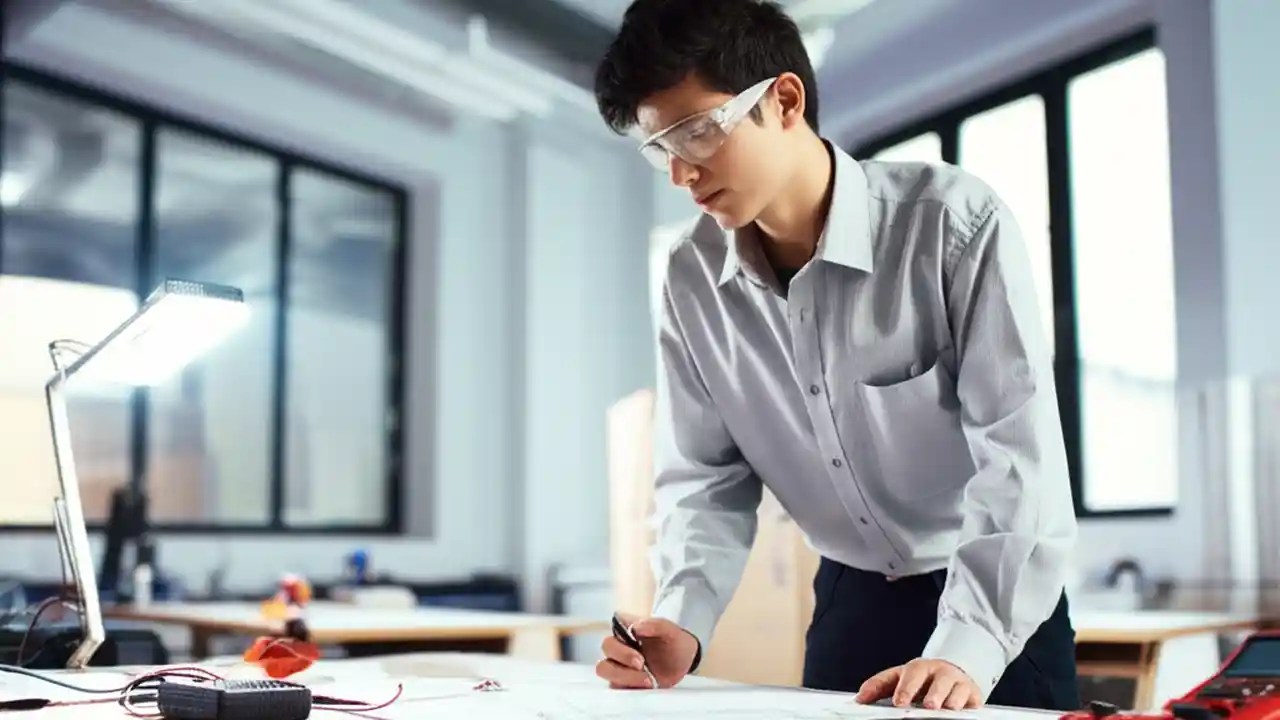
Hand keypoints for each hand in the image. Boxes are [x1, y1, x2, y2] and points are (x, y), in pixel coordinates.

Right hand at [595, 613, 698, 689]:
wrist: (684, 662)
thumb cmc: (675, 642)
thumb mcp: (671, 631)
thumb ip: (655, 625)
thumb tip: (635, 627)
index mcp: (629, 627)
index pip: (614, 623)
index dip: (620, 631)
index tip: (635, 638)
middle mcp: (620, 643)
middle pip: (607, 646)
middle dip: (622, 656)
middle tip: (641, 663)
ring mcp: (619, 663)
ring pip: (605, 668)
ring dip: (624, 675)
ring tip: (646, 679)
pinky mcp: (623, 680)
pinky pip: (615, 685)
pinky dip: (628, 686)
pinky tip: (645, 685)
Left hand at [856, 658, 980, 709]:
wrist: (953, 674)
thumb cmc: (922, 680)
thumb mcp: (900, 679)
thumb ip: (879, 686)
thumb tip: (859, 698)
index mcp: (918, 668)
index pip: (910, 674)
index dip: (904, 687)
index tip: (898, 702)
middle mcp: (939, 673)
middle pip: (937, 680)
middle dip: (931, 693)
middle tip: (925, 705)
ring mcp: (958, 683)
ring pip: (956, 689)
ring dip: (949, 699)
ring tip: (942, 708)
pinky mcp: (972, 695)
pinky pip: (971, 701)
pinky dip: (965, 706)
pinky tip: (958, 711)